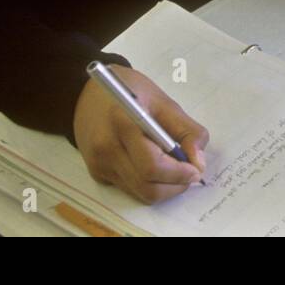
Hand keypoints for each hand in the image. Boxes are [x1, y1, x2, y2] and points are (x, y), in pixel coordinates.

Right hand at [72, 65, 208, 203]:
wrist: (87, 93)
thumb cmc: (130, 91)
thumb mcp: (164, 102)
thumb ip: (187, 131)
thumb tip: (198, 163)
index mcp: (123, 125)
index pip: (152, 166)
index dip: (179, 174)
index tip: (196, 169)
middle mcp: (106, 150)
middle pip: (147, 187)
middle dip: (175, 186)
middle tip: (190, 173)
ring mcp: (99, 165)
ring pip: (139, 193)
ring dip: (164, 187)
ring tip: (176, 169)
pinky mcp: (96, 173)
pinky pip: (129, 188)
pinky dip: (148, 183)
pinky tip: (155, 165)